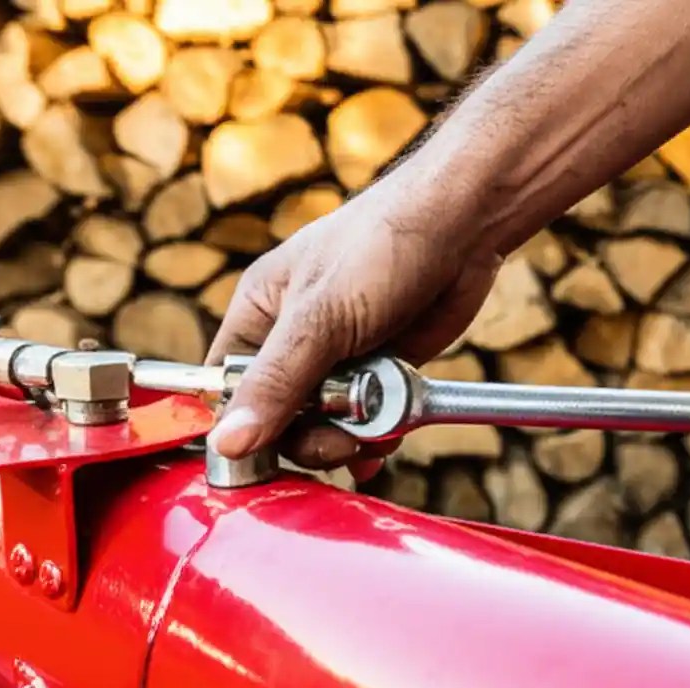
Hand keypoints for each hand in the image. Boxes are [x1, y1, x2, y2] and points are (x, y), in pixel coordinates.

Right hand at [204, 176, 502, 479]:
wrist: (464, 227)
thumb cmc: (382, 246)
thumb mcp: (320, 318)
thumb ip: (276, 383)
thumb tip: (226, 443)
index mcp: (260, 315)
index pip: (224, 390)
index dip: (241, 428)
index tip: (265, 458)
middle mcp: (293, 340)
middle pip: (278, 419)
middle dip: (309, 438)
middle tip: (341, 442)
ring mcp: (338, 358)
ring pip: (324, 426)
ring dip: (348, 440)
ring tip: (374, 433)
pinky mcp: (380, 370)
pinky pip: (365, 421)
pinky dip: (375, 436)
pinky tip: (384, 444)